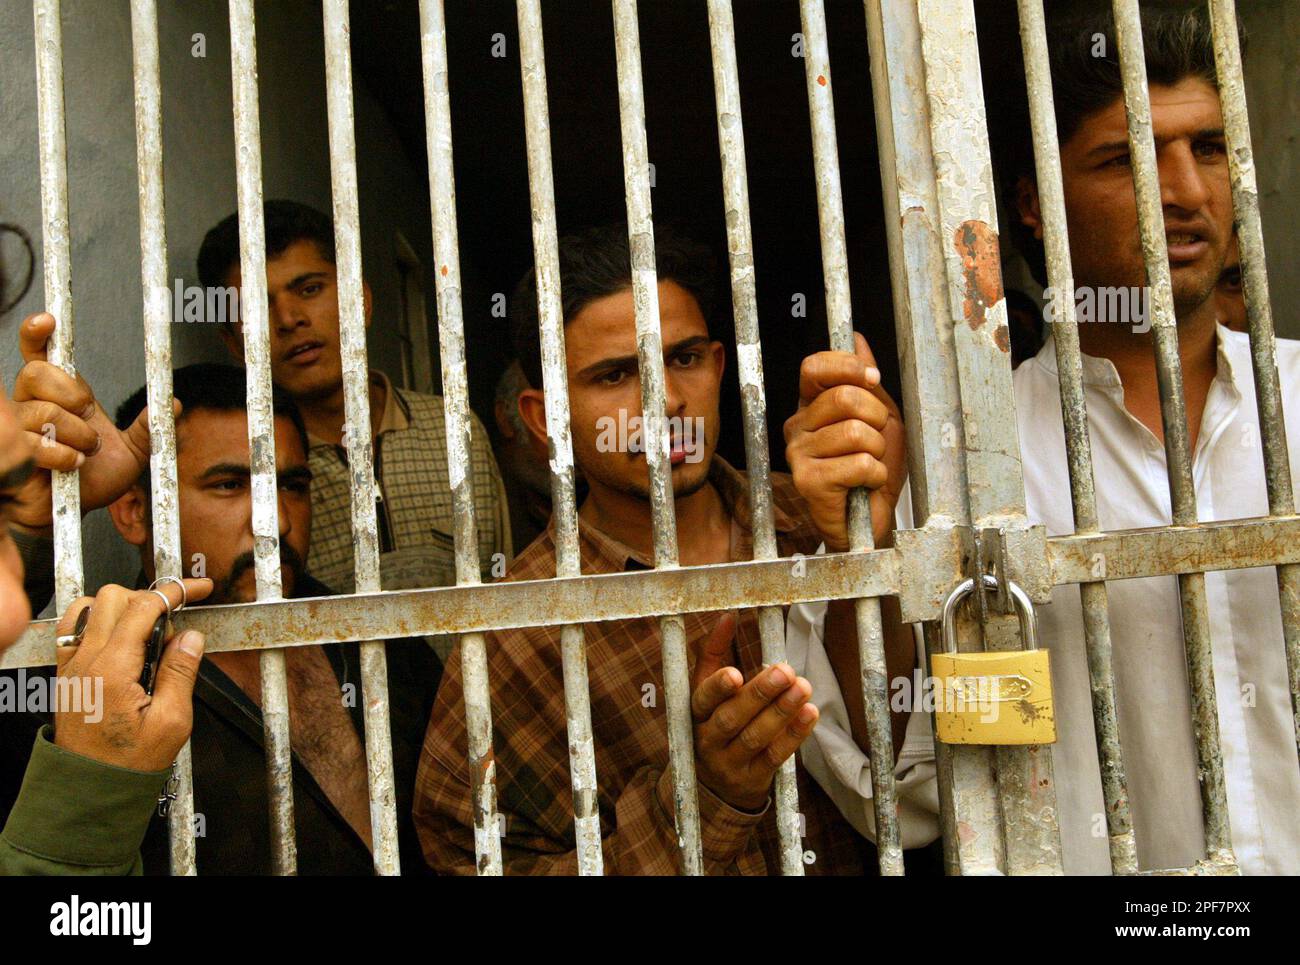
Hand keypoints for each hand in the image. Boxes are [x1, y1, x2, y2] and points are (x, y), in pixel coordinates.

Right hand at [10, 313, 173, 531]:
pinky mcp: (13, 453)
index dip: (36, 333)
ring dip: (75, 434)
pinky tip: (72, 465)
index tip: (48, 321)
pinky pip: (36, 443)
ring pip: (42, 411)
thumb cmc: (96, 478)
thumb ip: (149, 427)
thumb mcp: (133, 451)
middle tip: (88, 419)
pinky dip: (63, 455)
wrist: (77, 511)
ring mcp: (20, 427)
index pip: (39, 354)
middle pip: (38, 373)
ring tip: (84, 453)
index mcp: (61, 395)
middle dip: (70, 394)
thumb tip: (177, 404)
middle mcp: (33, 403)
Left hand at [53, 578, 212, 771]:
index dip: (176, 591)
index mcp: (113, 670)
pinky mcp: (67, 672)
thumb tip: (191, 637)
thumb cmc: (128, 762)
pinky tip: (119, 639)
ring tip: (146, 635)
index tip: (198, 590)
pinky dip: (99, 620)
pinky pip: (75, 627)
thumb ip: (181, 673)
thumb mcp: (172, 722)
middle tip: (173, 627)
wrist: (90, 787)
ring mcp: (72, 664)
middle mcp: (86, 660)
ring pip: (92, 606)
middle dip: (150, 599)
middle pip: (115, 597)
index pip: (144, 607)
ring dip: (123, 608)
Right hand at [683, 612, 817, 811]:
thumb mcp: (705, 689)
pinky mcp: (753, 779)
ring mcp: (730, 763)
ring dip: (782, 712)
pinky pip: (775, 757)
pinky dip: (794, 735)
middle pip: (732, 718)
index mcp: (695, 714)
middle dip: (760, 694)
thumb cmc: (713, 720)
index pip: (702, 700)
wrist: (715, 783)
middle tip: (785, 671)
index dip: (718, 688)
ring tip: (803, 687)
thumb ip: (714, 653)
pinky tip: (810, 713)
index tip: (735, 673)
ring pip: (755, 738)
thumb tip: (727, 616)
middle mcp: (708, 740)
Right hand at [784, 331, 905, 551]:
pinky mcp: (808, 482)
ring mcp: (798, 455)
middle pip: (843, 397)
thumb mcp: (880, 417)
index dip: (848, 366)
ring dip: (878, 450)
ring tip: (870, 464)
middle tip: (876, 438)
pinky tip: (865, 484)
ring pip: (855, 432)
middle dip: (876, 417)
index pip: (814, 367)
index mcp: (810, 406)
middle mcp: (797, 427)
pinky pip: (858, 463)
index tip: (872, 380)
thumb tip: (857, 338)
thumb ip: (867, 381)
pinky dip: (875, 474)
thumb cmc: (873, 469)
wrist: (873, 518)